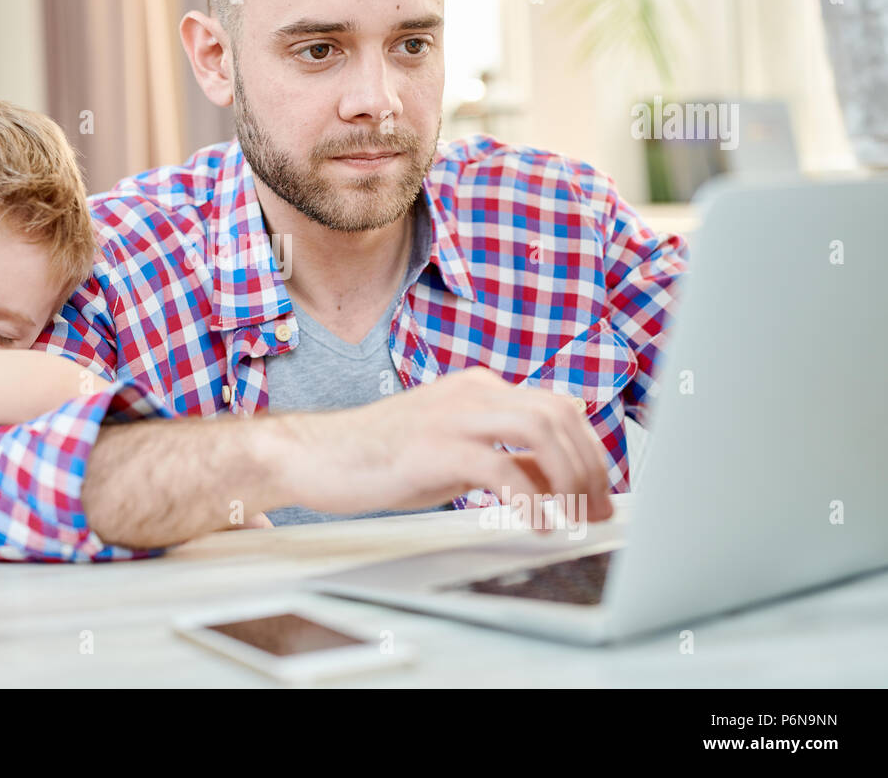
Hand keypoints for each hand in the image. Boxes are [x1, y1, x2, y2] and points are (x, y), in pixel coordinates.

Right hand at [278, 367, 613, 530]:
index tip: (598, 490)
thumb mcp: (452, 454)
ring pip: (540, 430)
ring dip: (569, 478)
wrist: (315, 454)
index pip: (557, 405)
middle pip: (559, 414)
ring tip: (574, 517)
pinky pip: (501, 468)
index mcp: (478, 388)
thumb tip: (554, 483)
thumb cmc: (377, 457)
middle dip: (590, 466)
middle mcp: (472, 392)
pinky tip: (539, 525)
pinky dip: (530, 500)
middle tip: (598, 510)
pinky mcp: (434, 447)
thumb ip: (502, 459)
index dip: (589, 449)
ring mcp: (452, 415)